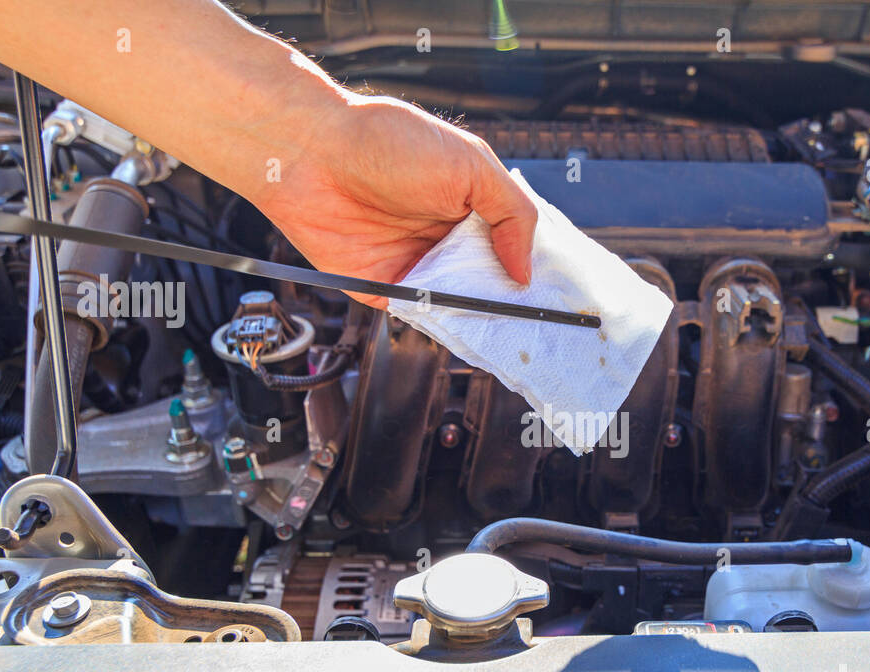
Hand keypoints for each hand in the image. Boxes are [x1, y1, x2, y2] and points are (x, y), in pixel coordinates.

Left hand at [250, 95, 536, 309]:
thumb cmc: (388, 141)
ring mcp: (415, 264)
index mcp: (468, 207)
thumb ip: (511, 214)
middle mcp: (444, 237)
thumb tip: (525, 269)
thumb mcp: (472, 164)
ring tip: (510, 332)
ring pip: (458, 305)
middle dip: (510, 303)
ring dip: (481, 319)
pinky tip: (466, 330)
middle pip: (488, 282)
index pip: (511, 247)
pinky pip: (421, 317)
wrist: (313, 152)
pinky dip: (442, 326)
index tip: (556, 294)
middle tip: (540, 324)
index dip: (531, 270)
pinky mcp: (384, 288)